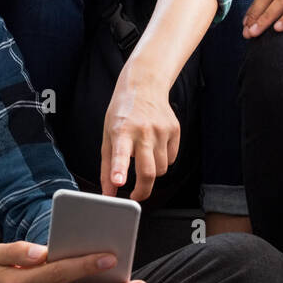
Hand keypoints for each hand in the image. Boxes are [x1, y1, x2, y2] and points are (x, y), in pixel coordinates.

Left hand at [100, 65, 179, 200]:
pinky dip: (163, 160)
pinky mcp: (175, 130)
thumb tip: (109, 193)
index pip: (120, 153)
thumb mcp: (108, 137)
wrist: (144, 87)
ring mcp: (162, 130)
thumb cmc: (123, 114)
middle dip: (143, 190)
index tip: (120, 182)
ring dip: (152, 172)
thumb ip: (107, 167)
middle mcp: (143, 130)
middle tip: (136, 196)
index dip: (119, 169)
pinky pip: (172, 159)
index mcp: (122, 131)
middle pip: (148, 171)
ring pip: (161, 169)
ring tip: (144, 157)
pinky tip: (155, 146)